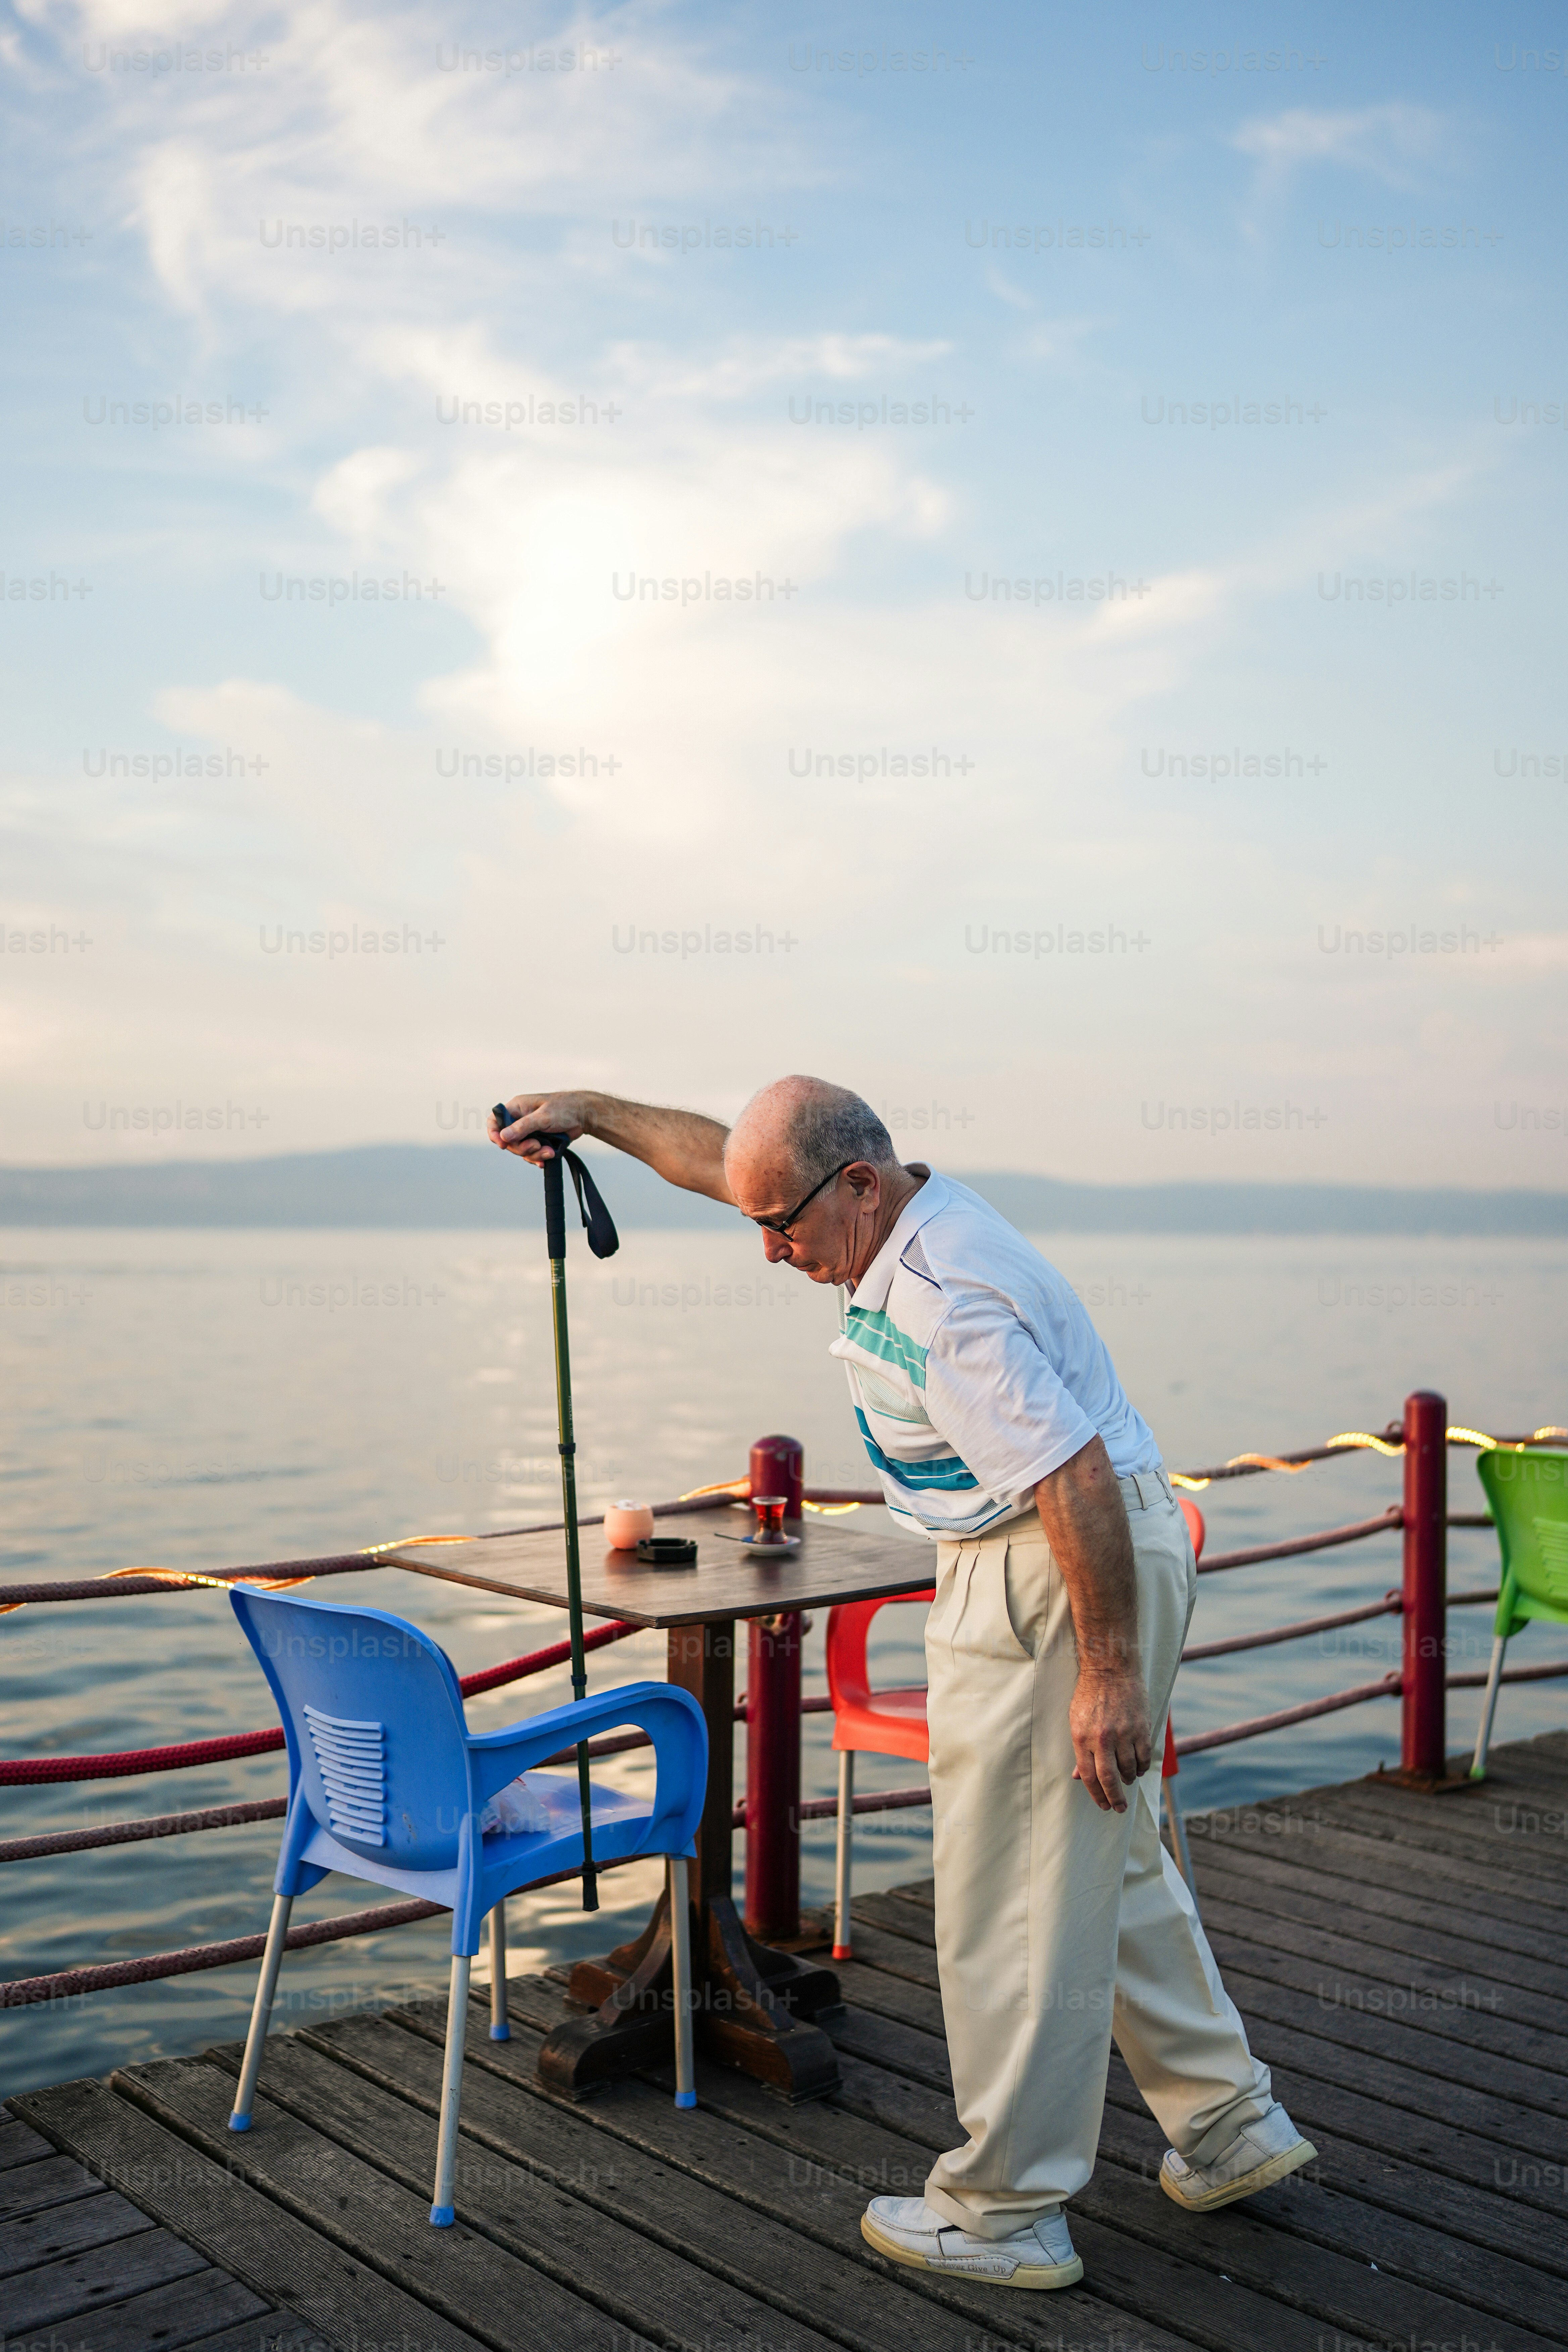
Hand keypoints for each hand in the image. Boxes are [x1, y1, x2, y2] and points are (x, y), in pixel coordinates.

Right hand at [490, 1091, 592, 1160]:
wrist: (584, 1115)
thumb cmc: (564, 1108)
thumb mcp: (542, 1117)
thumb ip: (522, 1127)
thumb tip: (503, 1136)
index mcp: (517, 1108)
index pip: (495, 1121)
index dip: (494, 1134)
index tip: (502, 1145)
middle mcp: (520, 1119)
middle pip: (509, 1141)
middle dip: (522, 1147)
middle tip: (536, 1146)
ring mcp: (529, 1131)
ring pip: (521, 1149)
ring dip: (534, 1154)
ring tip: (548, 1151)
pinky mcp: (538, 1140)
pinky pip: (531, 1153)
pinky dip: (539, 1157)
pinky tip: (548, 1157)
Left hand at [1069, 1670, 1151, 1812]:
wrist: (1110, 1669)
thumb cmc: (1090, 1695)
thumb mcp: (1076, 1721)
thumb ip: (1080, 1750)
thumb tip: (1078, 1777)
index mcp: (1082, 1738)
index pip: (1088, 1776)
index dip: (1096, 1795)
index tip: (1102, 1805)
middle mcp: (1102, 1738)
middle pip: (1109, 1778)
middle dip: (1114, 1798)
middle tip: (1119, 1809)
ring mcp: (1123, 1733)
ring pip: (1129, 1769)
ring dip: (1129, 1779)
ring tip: (1128, 1780)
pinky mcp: (1140, 1727)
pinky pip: (1144, 1756)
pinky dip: (1142, 1766)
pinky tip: (1139, 1768)